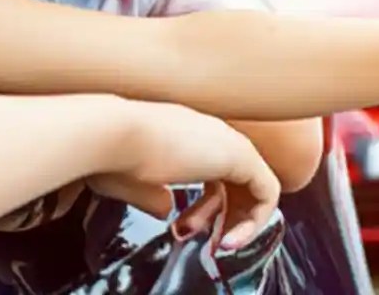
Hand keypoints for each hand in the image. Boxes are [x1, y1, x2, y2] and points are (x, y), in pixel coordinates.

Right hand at [86, 100, 279, 250]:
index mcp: (184, 132)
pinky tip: (228, 239)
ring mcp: (226, 140)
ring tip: (218, 246)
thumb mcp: (130, 182)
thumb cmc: (109, 154)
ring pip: (254, 187)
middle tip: (206, 243)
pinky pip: (268, 192)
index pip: (211, 170)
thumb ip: (152, 196)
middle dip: (222, 218)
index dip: (203, 207)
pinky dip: (255, 221)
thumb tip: (168, 211)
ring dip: (238, 223)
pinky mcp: (240, 154)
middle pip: (235, 180)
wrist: (113, 133)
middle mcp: (208, 132)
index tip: (180, 228)